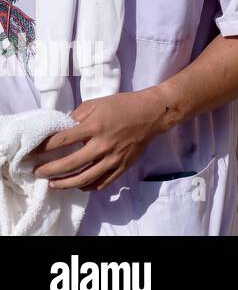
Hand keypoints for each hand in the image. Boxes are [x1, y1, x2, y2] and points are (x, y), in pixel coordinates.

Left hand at [35, 89, 169, 190]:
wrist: (152, 113)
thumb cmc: (123, 105)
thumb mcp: (97, 103)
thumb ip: (77, 116)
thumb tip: (62, 130)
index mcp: (94, 126)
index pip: (61, 141)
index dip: (43, 148)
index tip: (32, 153)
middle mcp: (102, 145)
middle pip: (69, 165)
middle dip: (48, 170)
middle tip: (38, 172)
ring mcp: (113, 158)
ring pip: (84, 179)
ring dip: (64, 184)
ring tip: (53, 184)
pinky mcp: (123, 166)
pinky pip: (102, 182)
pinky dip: (87, 186)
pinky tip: (78, 185)